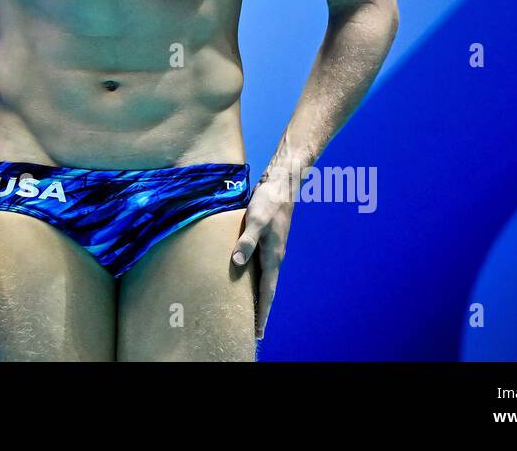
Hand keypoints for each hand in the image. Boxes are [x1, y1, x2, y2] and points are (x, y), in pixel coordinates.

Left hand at [232, 171, 295, 340]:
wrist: (281, 185)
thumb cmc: (268, 202)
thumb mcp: (255, 221)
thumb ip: (246, 241)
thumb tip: (236, 262)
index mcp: (273, 257)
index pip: (268, 292)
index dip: (262, 312)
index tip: (259, 332)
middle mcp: (274, 257)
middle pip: (268, 290)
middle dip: (261, 310)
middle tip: (255, 331)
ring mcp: (271, 250)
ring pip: (265, 279)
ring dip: (259, 296)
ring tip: (250, 312)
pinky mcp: (267, 241)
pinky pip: (261, 267)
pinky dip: (255, 279)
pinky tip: (247, 280)